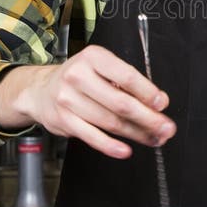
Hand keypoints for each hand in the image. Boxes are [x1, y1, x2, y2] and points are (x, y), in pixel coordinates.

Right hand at [0, 44, 175, 157]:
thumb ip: (126, 82)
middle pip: (121, 103)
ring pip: (110, 122)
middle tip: (166, 128)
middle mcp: (78, 76)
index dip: (148, 92)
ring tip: (153, 139)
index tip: (162, 104)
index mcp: (93, 57)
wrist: (40, 91)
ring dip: (136, 134)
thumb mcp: (100, 68)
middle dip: (148, 118)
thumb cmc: (79, 79)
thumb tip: (157, 103)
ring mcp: (68, 99)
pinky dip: (111, 146)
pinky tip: (126, 149)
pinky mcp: (63, 121)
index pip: (126, 76)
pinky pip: (92, 137)